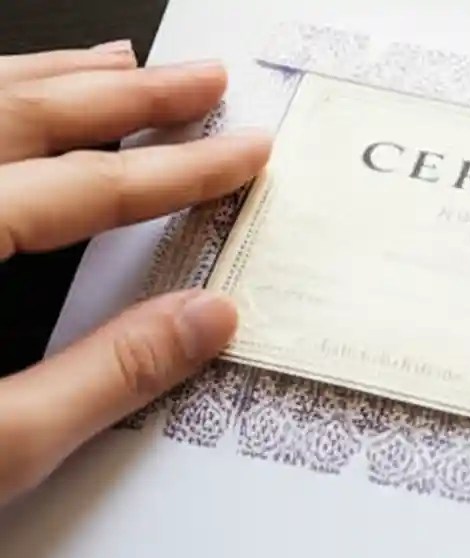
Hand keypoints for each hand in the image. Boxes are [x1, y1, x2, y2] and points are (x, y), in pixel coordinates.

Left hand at [0, 43, 269, 504]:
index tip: (242, 155)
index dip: (178, 173)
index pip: (84, 189)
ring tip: (120, 64)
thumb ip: (108, 376)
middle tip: (201, 82)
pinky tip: (6, 99)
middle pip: (22, 114)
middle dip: (127, 94)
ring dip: (51, 78)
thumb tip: (204, 321)